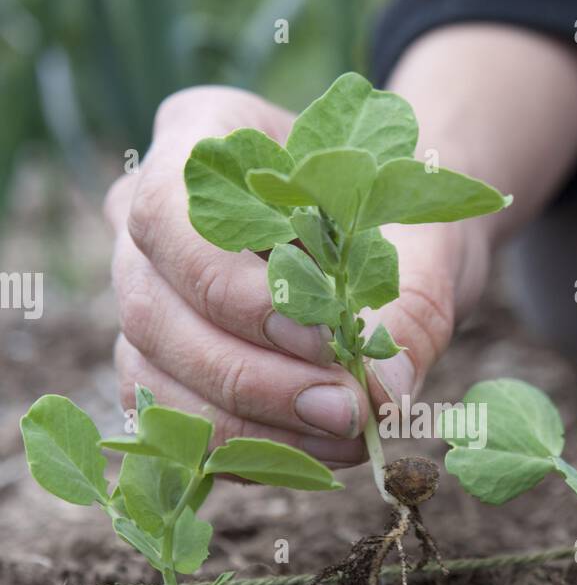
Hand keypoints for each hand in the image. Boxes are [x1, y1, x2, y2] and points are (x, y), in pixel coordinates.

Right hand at [106, 85, 482, 465]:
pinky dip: (247, 446)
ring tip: (346, 433)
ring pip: (151, 374)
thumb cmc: (403, 215)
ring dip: (248, 422)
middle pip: (153, 309)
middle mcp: (145, 214)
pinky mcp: (159, 361)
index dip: (236, 290)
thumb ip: (409, 304)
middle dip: (253, 376)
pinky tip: (323, 448)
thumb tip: (385, 393)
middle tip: (346, 408)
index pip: (167, 214)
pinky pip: (174, 419)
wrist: (405, 237)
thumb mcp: (424, 237)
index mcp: (198, 137)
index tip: (324, 335)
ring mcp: (143, 290)